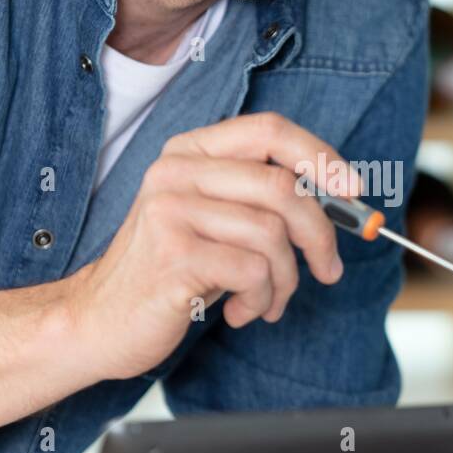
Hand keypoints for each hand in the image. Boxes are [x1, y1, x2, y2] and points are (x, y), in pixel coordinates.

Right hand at [63, 112, 361, 381]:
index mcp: (190, 152)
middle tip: (328, 269)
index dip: (321, 157)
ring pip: (272, 234)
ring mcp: (170, 210)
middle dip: (321, 234)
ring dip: (286, 279)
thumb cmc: (170, 272)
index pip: (270, 130)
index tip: (353, 192)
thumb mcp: (215, 221)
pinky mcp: (173, 255)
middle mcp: (177, 172)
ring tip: (268, 300)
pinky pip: (253, 270)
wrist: (99, 321)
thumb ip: (263, 200)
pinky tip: (241, 312)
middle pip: (282, 185)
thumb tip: (344, 200)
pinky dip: (262, 298)